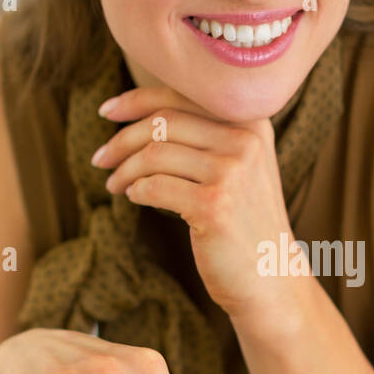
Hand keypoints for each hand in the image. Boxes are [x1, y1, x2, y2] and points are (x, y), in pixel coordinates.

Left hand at [93, 86, 299, 326]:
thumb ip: (209, 134)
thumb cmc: (245, 221)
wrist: (272, 277)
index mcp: (251, 122)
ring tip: (114, 184)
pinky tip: (134, 197)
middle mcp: (245, 141)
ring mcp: (232, 173)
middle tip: (100, 158)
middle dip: (122, 138)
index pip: (182, 96)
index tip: (107, 111)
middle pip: (163, 122)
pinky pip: (155, 187)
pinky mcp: (214, 206)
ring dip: (124, 169)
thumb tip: (143, 112)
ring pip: (155, 154)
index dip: (136, 100)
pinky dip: (136, 191)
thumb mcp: (240, 166)